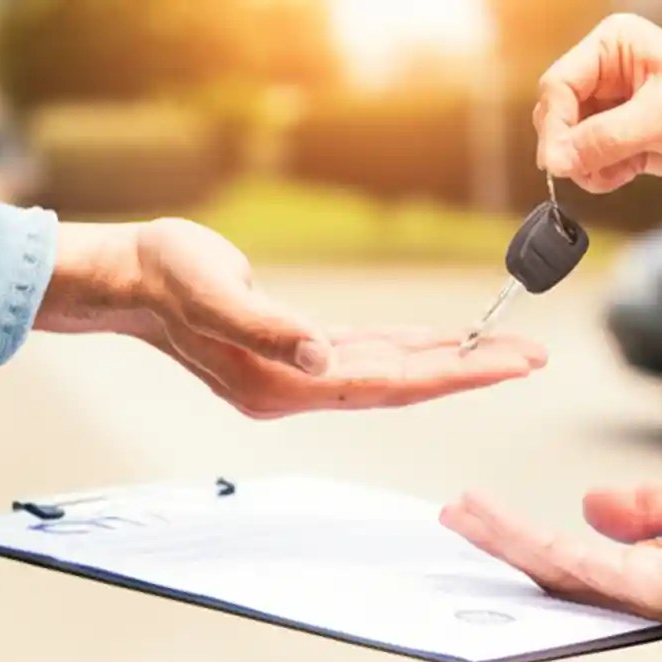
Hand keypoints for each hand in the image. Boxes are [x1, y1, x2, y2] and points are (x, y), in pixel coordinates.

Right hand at [36, 218, 546, 418]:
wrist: (127, 277)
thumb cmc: (166, 275)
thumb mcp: (212, 292)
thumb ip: (267, 328)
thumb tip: (321, 356)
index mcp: (285, 382)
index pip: (392, 384)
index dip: (457, 374)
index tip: (511, 363)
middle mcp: (299, 386)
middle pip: (405, 383)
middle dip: (471, 370)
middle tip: (534, 357)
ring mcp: (297, 373)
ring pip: (392, 370)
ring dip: (448, 360)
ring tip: (504, 349)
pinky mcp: (296, 350)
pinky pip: (368, 355)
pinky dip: (409, 348)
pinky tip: (439, 341)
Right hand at [441, 466, 661, 625]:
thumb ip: (637, 508)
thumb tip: (589, 505)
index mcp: (646, 574)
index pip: (569, 561)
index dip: (520, 541)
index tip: (482, 513)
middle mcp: (638, 593)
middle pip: (550, 572)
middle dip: (496, 544)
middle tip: (451, 519)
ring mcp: (645, 596)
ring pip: (554, 570)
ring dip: (501, 540)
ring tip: (463, 513)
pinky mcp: (656, 590)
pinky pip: (580, 565)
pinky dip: (533, 540)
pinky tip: (502, 518)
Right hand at [536, 14, 661, 192]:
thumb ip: (603, 139)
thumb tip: (556, 160)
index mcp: (615, 45)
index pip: (559, 85)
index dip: (554, 125)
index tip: (558, 161)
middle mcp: (610, 72)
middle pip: (558, 115)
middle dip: (569, 146)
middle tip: (586, 169)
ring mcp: (618, 108)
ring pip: (571, 143)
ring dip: (585, 164)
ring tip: (617, 170)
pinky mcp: (629, 139)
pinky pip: (592, 161)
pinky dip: (601, 174)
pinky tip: (627, 173)